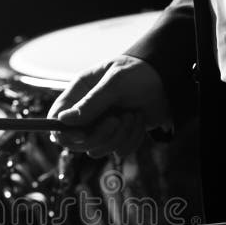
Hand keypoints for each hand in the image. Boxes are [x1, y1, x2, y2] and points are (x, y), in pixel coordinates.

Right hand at [47, 55, 171, 157]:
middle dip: (99, 136)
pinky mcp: (118, 137)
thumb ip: (90, 103)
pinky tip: (140, 120)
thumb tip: (63, 121)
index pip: (56, 119)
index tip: (82, 134)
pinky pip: (118, 151)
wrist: (169, 80)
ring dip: (119, 136)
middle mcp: (86, 112)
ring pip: (97, 150)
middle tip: (116, 121)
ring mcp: (102, 126)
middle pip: (75, 142)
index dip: (64, 132)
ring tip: (133, 115)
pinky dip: (132, 139)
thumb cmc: (140, 74)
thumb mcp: (115, 83)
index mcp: (78, 92)